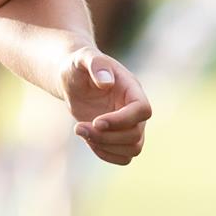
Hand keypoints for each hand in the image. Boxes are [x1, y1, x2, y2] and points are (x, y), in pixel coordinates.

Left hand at [61, 48, 150, 165]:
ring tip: (81, 132)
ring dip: (105, 147)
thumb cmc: (78, 65)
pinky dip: (106, 154)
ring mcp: (129, 125)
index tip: (96, 121)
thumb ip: (95, 64)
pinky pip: (124, 157)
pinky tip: (87, 140)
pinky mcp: (119, 137)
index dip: (122, 120)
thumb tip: (106, 83)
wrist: (73, 78)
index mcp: (132, 89)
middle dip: (106, 136)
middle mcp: (134, 109)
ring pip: (133, 148)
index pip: (142, 110)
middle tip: (79, 127)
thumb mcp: (82, 58)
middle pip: (136, 134)